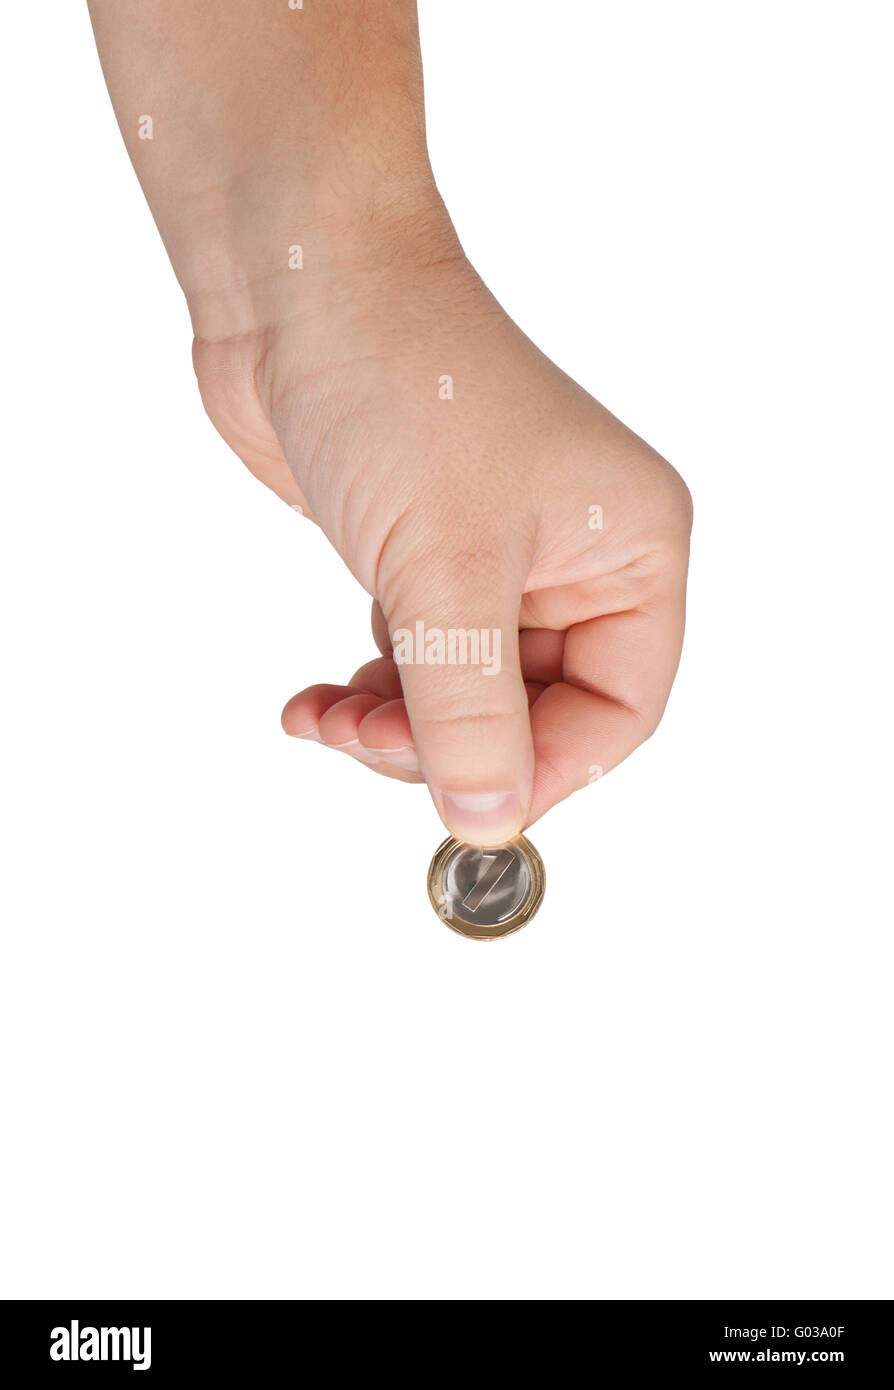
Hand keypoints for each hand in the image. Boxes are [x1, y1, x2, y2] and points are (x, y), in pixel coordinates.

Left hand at [195, 208, 691, 844]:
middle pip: (537, 715)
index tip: (465, 804)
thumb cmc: (405, 377)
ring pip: (468, 698)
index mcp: (634, 550)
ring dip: (395, 728)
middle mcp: (578, 560)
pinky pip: (417, 664)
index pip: (619, 711)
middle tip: (369, 742)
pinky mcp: (430, 559)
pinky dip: (369, 693)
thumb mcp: (447, 568)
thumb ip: (471, 710)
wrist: (302, 285)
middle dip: (447, 747)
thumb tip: (489, 818)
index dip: (545, 771)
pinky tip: (316, 699)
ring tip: (330, 718)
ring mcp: (500, 561)